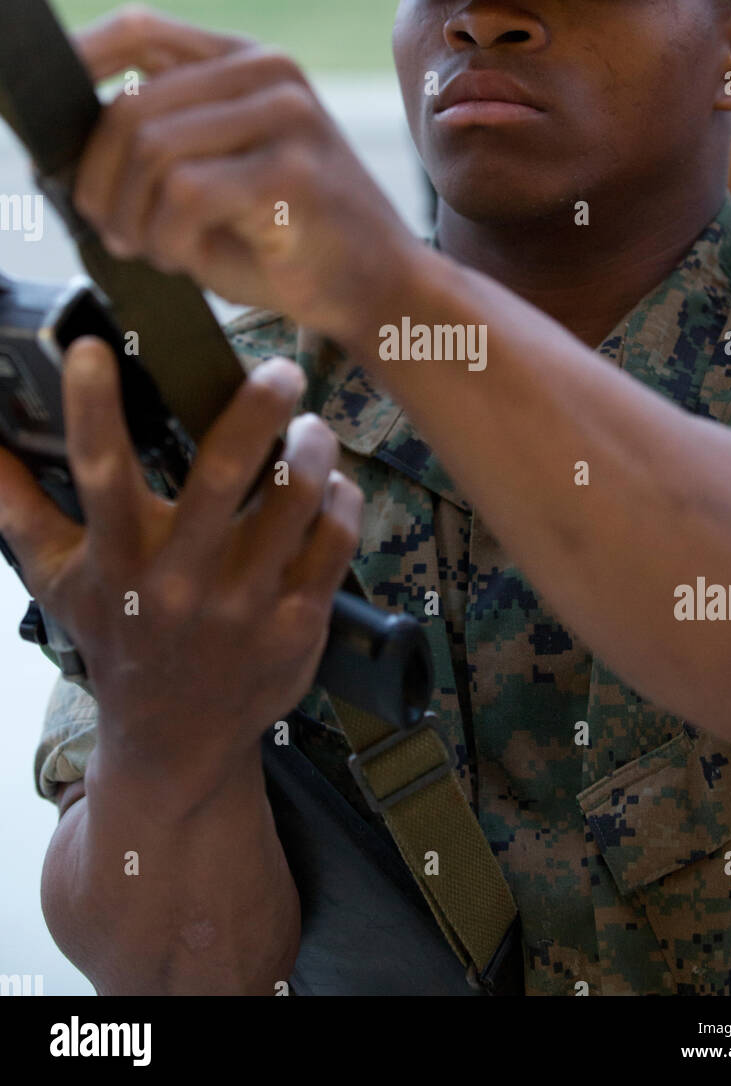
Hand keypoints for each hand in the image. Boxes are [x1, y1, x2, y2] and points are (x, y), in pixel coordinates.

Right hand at [0, 335, 362, 796]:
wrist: (176, 739)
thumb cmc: (117, 638)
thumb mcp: (58, 580)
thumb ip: (20, 508)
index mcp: (117, 560)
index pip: (98, 474)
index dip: (90, 409)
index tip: (91, 349)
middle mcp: (180, 581)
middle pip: (222, 479)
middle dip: (255, 412)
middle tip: (280, 370)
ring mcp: (244, 606)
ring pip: (294, 502)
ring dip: (311, 450)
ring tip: (310, 426)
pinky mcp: (296, 624)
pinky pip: (334, 542)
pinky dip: (340, 499)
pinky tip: (331, 482)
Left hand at [71, 6, 418, 343]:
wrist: (378, 288)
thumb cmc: (286, 241)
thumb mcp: (216, 173)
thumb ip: (160, 140)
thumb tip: (67, 138)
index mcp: (247, 62)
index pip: (140, 30)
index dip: (80, 62)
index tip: (50, 124)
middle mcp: (270, 74)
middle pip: (132, 106)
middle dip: (100, 183)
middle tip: (113, 233)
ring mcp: (288, 117)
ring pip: (153, 150)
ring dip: (133, 216)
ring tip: (156, 249)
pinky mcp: (292, 171)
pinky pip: (185, 194)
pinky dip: (167, 239)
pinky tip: (185, 258)